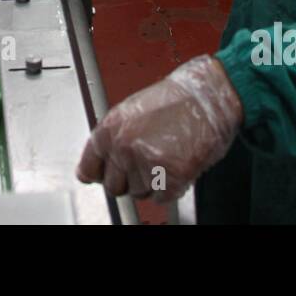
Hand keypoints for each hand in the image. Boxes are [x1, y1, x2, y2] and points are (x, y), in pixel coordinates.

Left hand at [77, 55, 242, 202]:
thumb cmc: (175, 99)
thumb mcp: (131, 112)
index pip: (88, 169)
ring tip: (165, 158)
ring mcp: (145, 164)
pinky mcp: (169, 178)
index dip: (98, 175)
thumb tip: (98, 164)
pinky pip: (161, 198)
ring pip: (138, 193)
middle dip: (128, 181)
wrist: (207, 97)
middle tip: (144, 165)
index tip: (103, 176)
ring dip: (151, 183)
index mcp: (109, 129)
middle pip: (114, 187)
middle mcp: (123, 148)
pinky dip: (169, 188)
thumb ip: (112, 138)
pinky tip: (175, 166)